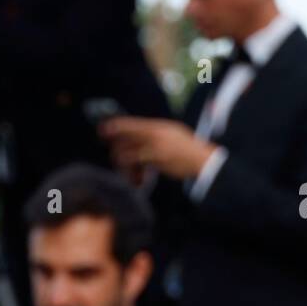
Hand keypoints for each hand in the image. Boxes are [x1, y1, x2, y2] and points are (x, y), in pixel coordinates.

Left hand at [97, 116, 218, 179]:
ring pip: (127, 151)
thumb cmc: (189, 151)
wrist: (203, 161)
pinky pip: (135, 164)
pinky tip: (138, 181)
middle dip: (116, 147)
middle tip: (115, 157)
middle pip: (126, 135)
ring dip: (124, 165)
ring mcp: (155, 144)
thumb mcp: (174, 135)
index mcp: (160, 126)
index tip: (103, 129)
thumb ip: (158, 135)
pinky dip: (133, 174)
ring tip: (131, 175)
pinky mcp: (156, 158)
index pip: (133, 124)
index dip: (116, 126)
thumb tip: (140, 137)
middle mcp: (156, 132)